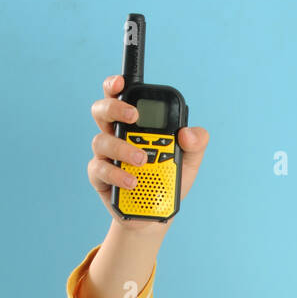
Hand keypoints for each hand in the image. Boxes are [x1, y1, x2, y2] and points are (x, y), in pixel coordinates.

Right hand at [89, 74, 209, 225]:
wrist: (156, 215)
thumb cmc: (168, 181)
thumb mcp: (189, 162)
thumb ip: (196, 144)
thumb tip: (188, 134)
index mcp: (134, 125)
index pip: (119, 97)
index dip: (115, 85)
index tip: (121, 83)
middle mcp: (115, 135)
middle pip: (101, 111)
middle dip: (114, 108)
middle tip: (134, 117)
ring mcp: (105, 156)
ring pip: (100, 141)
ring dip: (122, 148)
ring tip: (143, 161)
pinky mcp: (100, 178)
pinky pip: (99, 170)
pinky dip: (117, 175)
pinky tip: (132, 182)